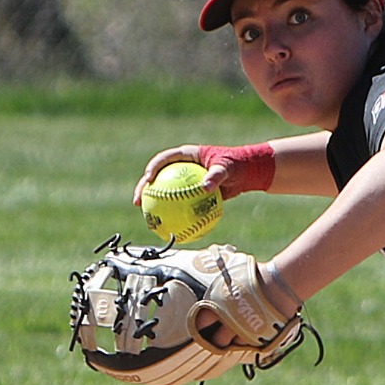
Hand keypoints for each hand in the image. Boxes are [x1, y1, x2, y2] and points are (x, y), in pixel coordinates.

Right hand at [135, 143, 275, 205]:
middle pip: (157, 178)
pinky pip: (180, 205)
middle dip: (143, 189)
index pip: (164, 160)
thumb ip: (216, 175)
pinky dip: (175, 215)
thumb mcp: (227, 168)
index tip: (148, 180)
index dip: (152, 168)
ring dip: (154, 205)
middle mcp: (182, 168)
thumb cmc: (237, 165)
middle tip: (137, 202)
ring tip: (147, 219)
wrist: (247, 173)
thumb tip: (206, 187)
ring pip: (165, 193)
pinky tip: (170, 229)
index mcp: (186, 156)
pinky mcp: (191, 194)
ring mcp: (185, 181)